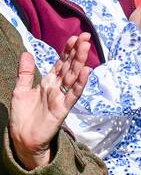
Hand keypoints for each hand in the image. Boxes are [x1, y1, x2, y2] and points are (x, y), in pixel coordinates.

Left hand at [9, 33, 90, 169]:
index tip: (74, 37)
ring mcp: (61, 98)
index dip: (67, 50)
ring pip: (73, 77)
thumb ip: (25, 73)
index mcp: (48, 83)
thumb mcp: (20, 90)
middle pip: (69, 67)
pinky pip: (73, 95)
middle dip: (77, 51)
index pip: (60, 63)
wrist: (22, 138)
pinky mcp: (62, 109)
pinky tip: (86, 71)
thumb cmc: (22, 116)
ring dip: (80, 62)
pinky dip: (80, 83)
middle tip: (85, 36)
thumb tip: (27, 53)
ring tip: (86, 47)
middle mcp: (57, 88)